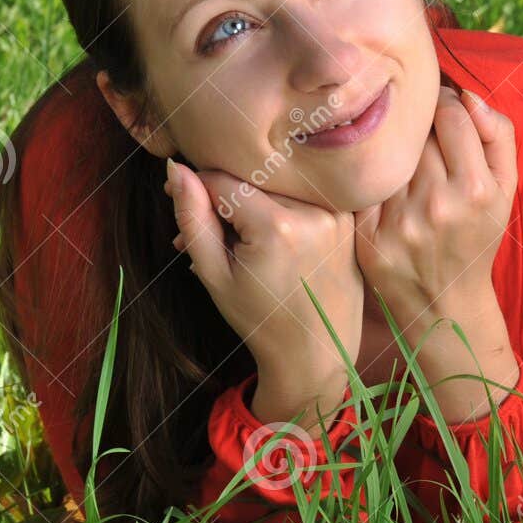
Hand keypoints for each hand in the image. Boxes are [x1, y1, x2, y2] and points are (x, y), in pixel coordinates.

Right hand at [166, 158, 360, 430]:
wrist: (315, 353)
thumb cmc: (261, 320)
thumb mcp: (215, 274)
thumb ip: (193, 218)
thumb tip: (174, 169)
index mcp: (278, 226)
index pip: (225, 181)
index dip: (196, 186)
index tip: (178, 196)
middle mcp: (313, 212)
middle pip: (252, 181)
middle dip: (224, 199)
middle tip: (206, 231)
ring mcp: (336, 214)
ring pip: (276, 188)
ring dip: (251, 205)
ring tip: (236, 241)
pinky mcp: (347, 220)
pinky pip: (302, 199)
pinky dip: (280, 210)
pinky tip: (267, 239)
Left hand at [354, 85, 517, 322]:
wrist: (445, 304)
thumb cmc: (476, 238)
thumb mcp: (506, 190)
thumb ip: (499, 135)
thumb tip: (468, 95)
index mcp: (477, 190)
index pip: (451, 116)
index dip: (446, 105)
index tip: (443, 113)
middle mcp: (437, 205)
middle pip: (418, 133)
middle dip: (421, 130)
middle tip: (425, 145)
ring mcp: (399, 222)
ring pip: (390, 156)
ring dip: (395, 155)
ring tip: (407, 171)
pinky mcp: (367, 237)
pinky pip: (366, 185)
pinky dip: (373, 181)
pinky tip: (386, 191)